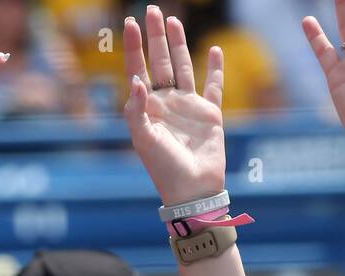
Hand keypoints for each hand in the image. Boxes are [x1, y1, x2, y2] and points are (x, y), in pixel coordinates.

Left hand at [122, 6, 225, 206]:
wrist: (192, 189)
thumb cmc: (164, 168)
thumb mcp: (143, 140)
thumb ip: (136, 110)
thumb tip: (136, 80)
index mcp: (147, 108)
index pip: (138, 69)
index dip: (134, 47)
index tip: (129, 23)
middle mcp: (166, 102)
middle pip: (160, 61)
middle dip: (155, 36)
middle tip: (151, 10)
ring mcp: (188, 106)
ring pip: (183, 67)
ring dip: (178, 44)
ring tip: (173, 21)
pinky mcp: (209, 113)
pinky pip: (213, 86)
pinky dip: (215, 68)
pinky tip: (213, 50)